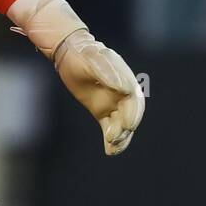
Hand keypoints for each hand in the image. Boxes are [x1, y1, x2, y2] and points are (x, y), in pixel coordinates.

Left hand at [52, 28, 144, 155]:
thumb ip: (108, 73)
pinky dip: (111, 140)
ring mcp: (113, 103)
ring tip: (112, 148)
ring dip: (120, 137)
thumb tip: (125, 89)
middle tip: (114, 137)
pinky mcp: (102, 112)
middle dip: (125, 128)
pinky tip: (109, 151)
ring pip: (122, 124)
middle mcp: (123, 93)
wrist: (70, 54)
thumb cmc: (84, 54)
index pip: (134, 100)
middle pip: (131, 114)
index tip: (128, 125)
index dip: (133, 113)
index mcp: (125, 80)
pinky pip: (110, 128)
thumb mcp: (93, 59)